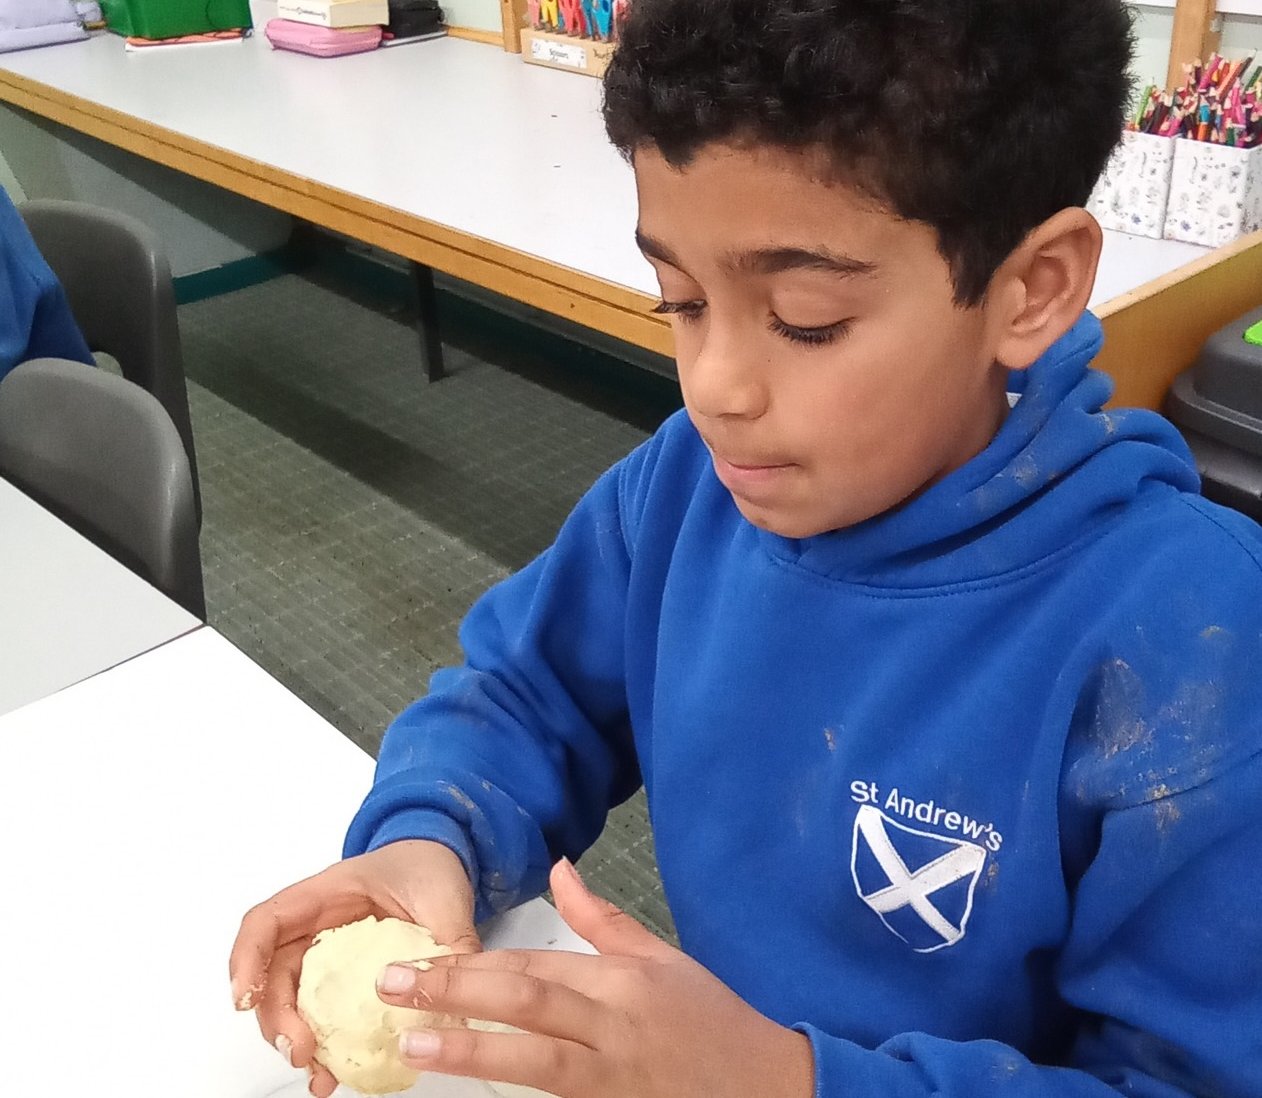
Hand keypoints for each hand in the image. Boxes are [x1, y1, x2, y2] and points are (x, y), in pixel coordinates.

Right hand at [229, 840, 478, 1097]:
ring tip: (318, 1072)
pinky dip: (324, 1045)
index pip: (268, 921)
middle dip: (276, 1017)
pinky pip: (324, 1015)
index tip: (247, 998)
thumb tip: (457, 984)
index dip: (248, 958)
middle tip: (301, 1051)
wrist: (439, 862)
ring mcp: (327, 957)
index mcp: (328, 894)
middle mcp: (316, 927)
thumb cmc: (427, 867)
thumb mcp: (443, 895)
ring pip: (292, 1000)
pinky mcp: (344, 982)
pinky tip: (335, 1073)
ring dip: (295, 1038)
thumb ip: (450, 937)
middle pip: (273, 973)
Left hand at [376, 859, 814, 1097]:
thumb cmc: (712, 1021)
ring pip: (535, 1062)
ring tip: (413, 1045)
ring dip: (471, 1051)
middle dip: (456, 993)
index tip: (416, 961)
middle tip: (392, 988)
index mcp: (623, 982)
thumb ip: (602, 919)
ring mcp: (614, 1080)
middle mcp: (614, 1028)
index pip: (534, 966)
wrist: (768, 1089)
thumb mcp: (662, 960)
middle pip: (525, 1004)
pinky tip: (474, 1094)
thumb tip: (559, 869)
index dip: (472, 963)